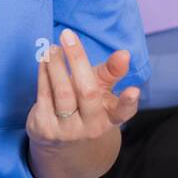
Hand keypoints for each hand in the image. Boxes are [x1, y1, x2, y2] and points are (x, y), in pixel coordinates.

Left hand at [26, 28, 140, 147]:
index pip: (122, 112)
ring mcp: (67, 131)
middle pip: (87, 92)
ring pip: (63, 92)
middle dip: (77, 60)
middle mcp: (91, 127)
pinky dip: (44, 73)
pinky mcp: (44, 129)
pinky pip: (44, 95)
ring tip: (54, 47)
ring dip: (56, 64)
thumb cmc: (86, 106)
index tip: (133, 90)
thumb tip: (124, 54)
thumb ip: (112, 71)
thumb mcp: (102, 89)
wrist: (60, 142)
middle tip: (68, 34)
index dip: (128, 102)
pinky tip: (44, 59)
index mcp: (110, 118)